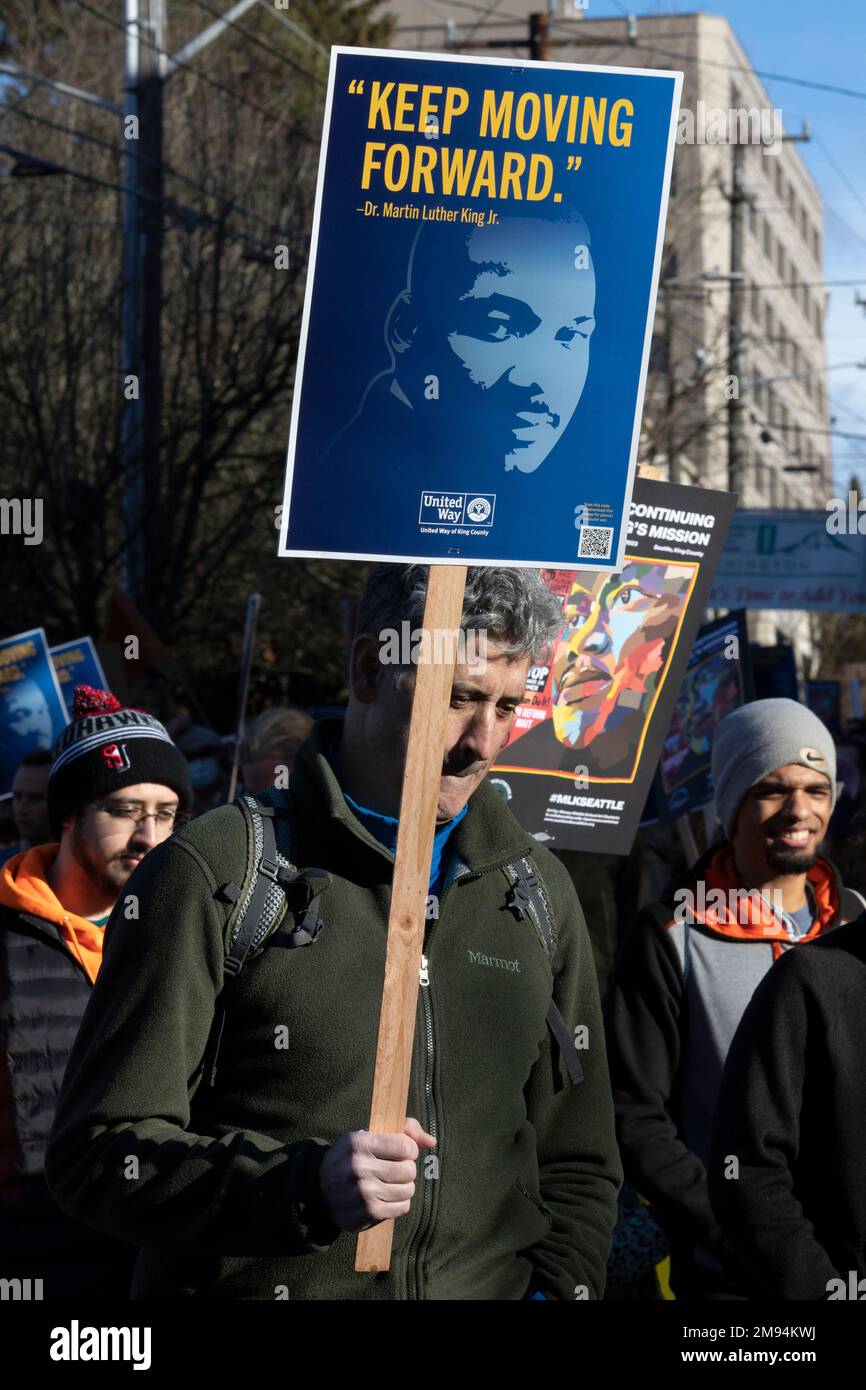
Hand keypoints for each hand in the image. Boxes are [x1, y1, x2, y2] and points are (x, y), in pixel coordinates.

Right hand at [318, 1117, 435, 1232]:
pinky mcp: (368, 1213)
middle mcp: (359, 1168)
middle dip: (406, 1168)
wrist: (321, 1188)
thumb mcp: (369, 1134)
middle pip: (409, 1170)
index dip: (409, 1149)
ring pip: (408, 1190)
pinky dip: (400, 1202)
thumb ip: (403, 1130)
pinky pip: (402, 1207)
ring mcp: (363, 1193)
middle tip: (394, 1168)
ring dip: (404, 1186)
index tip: (401, 1151)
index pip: (406, 1146)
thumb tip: (431, 1141)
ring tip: (390, 1182)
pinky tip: (387, 1196)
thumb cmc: (352, 1156)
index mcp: (360, 1143)